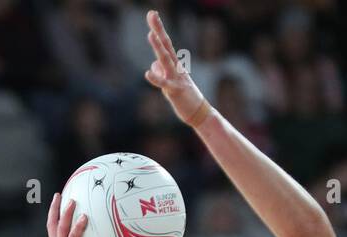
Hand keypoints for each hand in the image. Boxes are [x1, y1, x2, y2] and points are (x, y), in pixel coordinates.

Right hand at [48, 192, 89, 236]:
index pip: (52, 229)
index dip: (53, 215)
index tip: (55, 203)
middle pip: (52, 223)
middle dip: (54, 208)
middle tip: (58, 194)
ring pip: (61, 227)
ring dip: (66, 213)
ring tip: (72, 200)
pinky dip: (79, 227)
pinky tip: (85, 217)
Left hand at [144, 10, 207, 124]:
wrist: (199, 112)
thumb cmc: (185, 97)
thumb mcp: (170, 83)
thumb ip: (162, 72)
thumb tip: (153, 66)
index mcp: (175, 65)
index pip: (166, 44)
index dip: (159, 29)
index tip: (152, 14)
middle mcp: (176, 68)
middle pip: (166, 46)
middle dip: (158, 30)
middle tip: (152, 14)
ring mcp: (176, 78)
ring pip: (166, 60)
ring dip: (158, 48)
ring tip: (150, 35)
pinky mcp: (175, 91)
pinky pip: (164, 84)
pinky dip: (156, 79)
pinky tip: (147, 74)